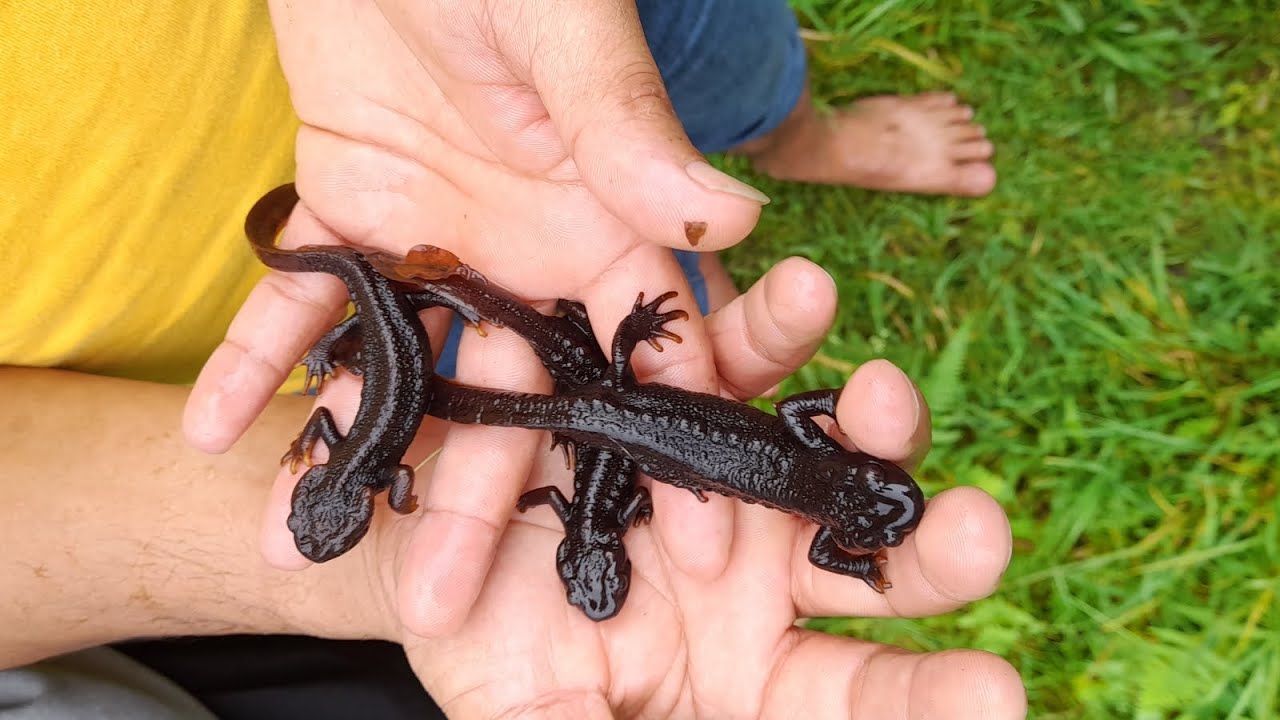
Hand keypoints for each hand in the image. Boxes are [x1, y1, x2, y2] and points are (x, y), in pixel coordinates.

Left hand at [184, 0, 772, 630]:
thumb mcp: (565, 32)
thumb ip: (628, 125)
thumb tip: (733, 218)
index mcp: (611, 213)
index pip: (660, 345)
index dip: (680, 445)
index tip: (694, 550)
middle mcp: (532, 249)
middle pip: (519, 395)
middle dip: (482, 495)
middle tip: (438, 601)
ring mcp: (438, 240)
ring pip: (411, 367)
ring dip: (358, 451)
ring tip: (299, 541)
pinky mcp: (346, 213)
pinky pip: (303, 301)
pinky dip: (262, 359)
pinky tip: (218, 433)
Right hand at [360, 258, 1023, 717]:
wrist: (430, 572)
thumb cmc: (504, 671)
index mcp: (758, 665)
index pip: (864, 689)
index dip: (929, 694)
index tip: (995, 690)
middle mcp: (757, 560)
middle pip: (868, 550)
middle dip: (929, 542)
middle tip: (975, 529)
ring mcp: (709, 471)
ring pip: (802, 432)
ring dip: (857, 408)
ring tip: (883, 388)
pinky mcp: (645, 394)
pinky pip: (688, 356)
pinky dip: (731, 330)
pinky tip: (796, 292)